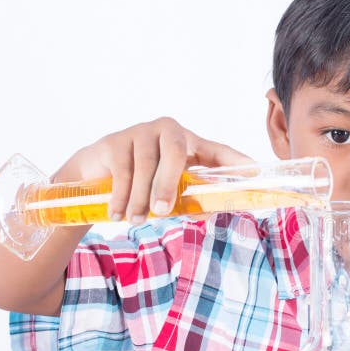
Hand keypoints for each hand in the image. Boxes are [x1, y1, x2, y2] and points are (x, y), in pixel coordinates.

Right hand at [55, 117, 253, 223]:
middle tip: (163, 212)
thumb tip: (208, 211)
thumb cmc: (142, 182)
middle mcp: (167, 130)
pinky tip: (117, 214)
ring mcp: (140, 132)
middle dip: (169, 184)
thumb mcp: (167, 191)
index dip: (235, 160)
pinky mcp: (114, 141)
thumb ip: (188, 200)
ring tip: (136, 220)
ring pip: (145, 166)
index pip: (217, 150)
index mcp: (189, 143)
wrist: (94, 172)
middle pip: (175, 153)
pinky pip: (121, 170)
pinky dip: (120, 196)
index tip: (254, 173)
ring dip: (140, 198)